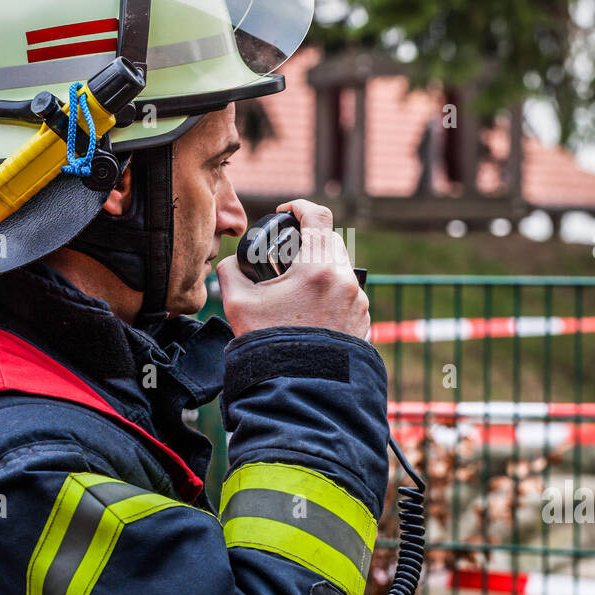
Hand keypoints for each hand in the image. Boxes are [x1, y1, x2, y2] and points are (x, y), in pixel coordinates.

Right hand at [216, 199, 369, 338]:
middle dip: (309, 241)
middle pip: (331, 240)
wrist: (299, 388)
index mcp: (317, 268)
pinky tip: (312, 309)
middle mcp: (344, 280)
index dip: (298, 207)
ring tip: (298, 288)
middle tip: (287, 257)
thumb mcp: (238, 303)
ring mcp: (359, 301)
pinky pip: (350, 292)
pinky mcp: (364, 319)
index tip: (286, 212)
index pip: (317, 215)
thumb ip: (231, 272)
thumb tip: (232, 261)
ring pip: (341, 267)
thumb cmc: (270, 345)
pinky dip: (332, 292)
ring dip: (321, 267)